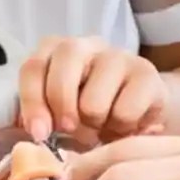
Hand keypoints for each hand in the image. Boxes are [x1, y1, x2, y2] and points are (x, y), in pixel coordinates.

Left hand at [18, 36, 167, 143]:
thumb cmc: (88, 114)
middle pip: (64, 67)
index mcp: (55, 51)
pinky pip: (125, 112)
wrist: (139, 111)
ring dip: (95, 125)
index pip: (34, 68)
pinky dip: (121, 129)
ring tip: (101, 126)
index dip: (32, 103)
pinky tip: (124, 125)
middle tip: (70, 130)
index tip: (39, 134)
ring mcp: (119, 55)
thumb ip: (39, 118)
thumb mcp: (57, 113)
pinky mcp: (146, 73)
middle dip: (63, 108)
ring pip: (93, 103)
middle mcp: (86, 45)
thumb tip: (32, 133)